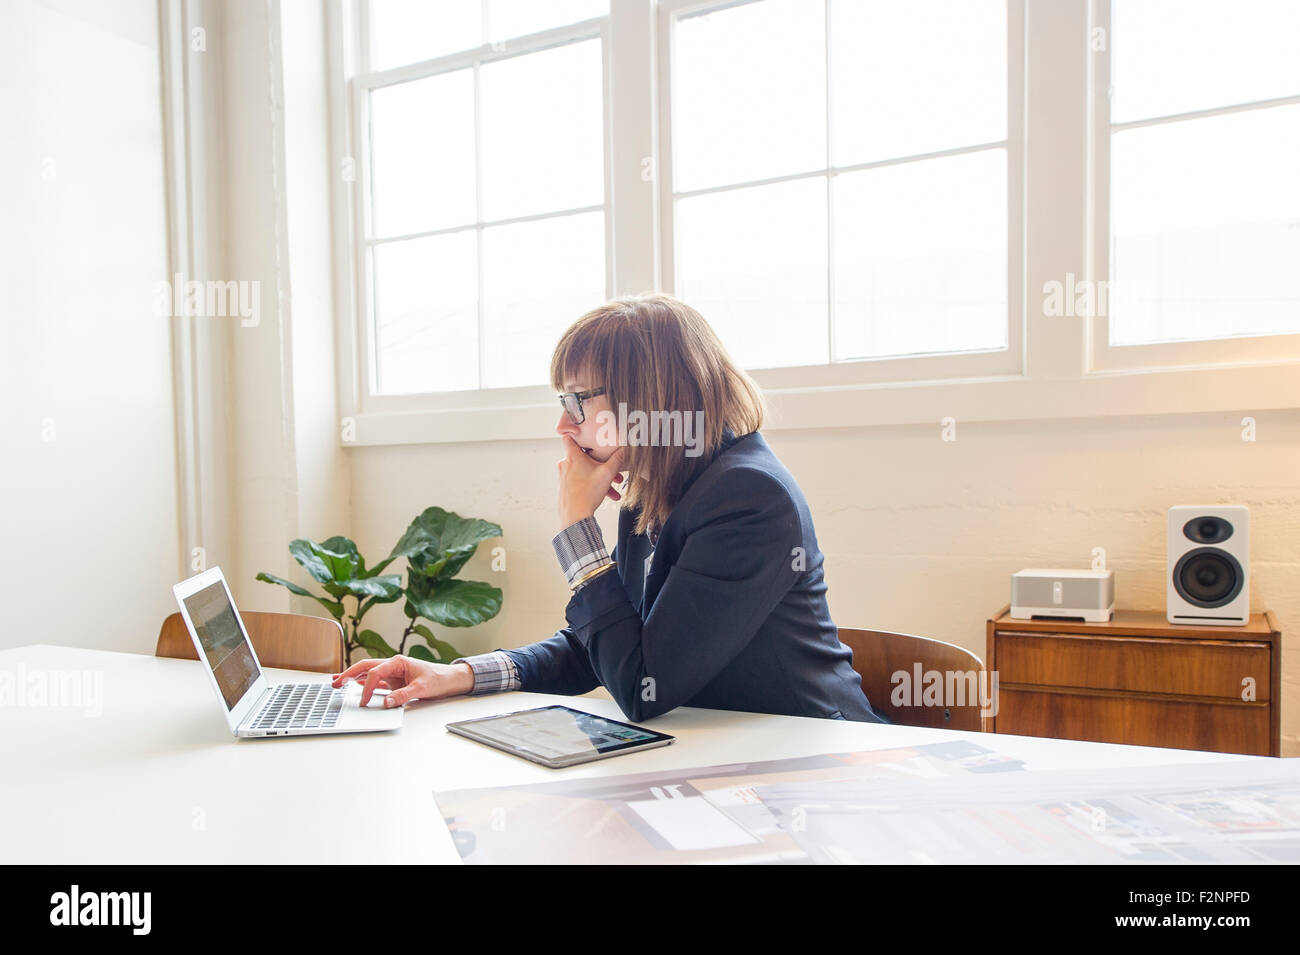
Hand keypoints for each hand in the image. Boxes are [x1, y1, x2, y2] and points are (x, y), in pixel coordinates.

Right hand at [330, 655, 474, 706]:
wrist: (451, 680)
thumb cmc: (439, 679)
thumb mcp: (422, 688)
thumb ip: (403, 695)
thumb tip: (387, 703)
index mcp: (398, 661)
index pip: (375, 672)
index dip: (366, 687)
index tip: (364, 701)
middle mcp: (393, 665)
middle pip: (365, 667)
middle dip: (349, 674)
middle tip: (335, 683)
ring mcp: (392, 674)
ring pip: (368, 673)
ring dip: (352, 678)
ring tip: (336, 682)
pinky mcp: (394, 682)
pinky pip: (375, 682)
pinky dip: (362, 684)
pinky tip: (353, 686)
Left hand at [557, 434, 625, 528]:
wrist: (575, 517)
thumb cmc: (587, 494)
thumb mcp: (607, 474)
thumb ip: (617, 459)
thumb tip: (625, 449)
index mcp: (573, 457)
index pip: (569, 438)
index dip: (575, 434)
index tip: (584, 433)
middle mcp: (566, 465)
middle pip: (584, 458)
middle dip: (601, 464)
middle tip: (612, 471)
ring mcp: (564, 477)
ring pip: (585, 472)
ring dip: (600, 478)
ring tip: (613, 489)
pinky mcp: (566, 487)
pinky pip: (581, 482)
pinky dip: (593, 486)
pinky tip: (606, 495)